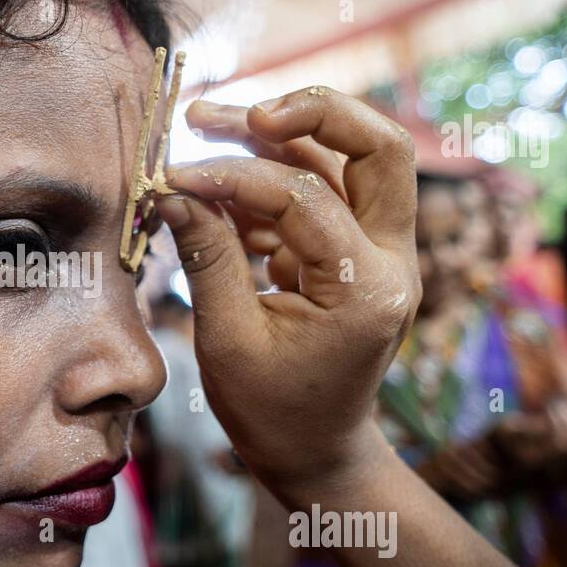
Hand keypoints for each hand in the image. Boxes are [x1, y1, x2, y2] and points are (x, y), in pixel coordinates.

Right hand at [156, 87, 420, 496]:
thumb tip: (173, 190)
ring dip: (286, 135)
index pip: (305, 197)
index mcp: (368, 291)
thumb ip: (208, 257)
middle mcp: (394, 261)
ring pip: (355, 158)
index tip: (172, 175)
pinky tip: (217, 190)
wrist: (316, 454)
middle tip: (239, 112)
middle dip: (312, 112)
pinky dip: (273, 179)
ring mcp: (384, 253)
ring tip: (208, 123)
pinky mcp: (359, 252)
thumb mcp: (228, 341)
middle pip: (381, 146)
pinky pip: (325, 191)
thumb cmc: (271, 412)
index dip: (233, 176)